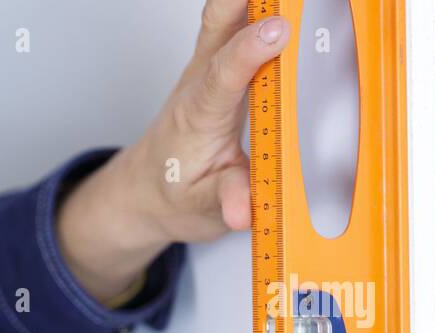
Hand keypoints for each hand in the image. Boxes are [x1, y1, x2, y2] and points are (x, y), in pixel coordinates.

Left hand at [56, 1, 291, 302]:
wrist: (148, 187)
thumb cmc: (176, 194)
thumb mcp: (200, 211)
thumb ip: (225, 202)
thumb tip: (243, 207)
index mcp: (199, 118)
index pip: (221, 78)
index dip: (247, 52)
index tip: (276, 32)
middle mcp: (202, 83)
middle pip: (216, 25)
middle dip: (244, 1)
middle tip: (284, 0)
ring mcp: (209, 68)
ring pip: (225, 16)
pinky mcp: (220, 63)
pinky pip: (236, 21)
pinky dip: (258, 6)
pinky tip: (285, 3)